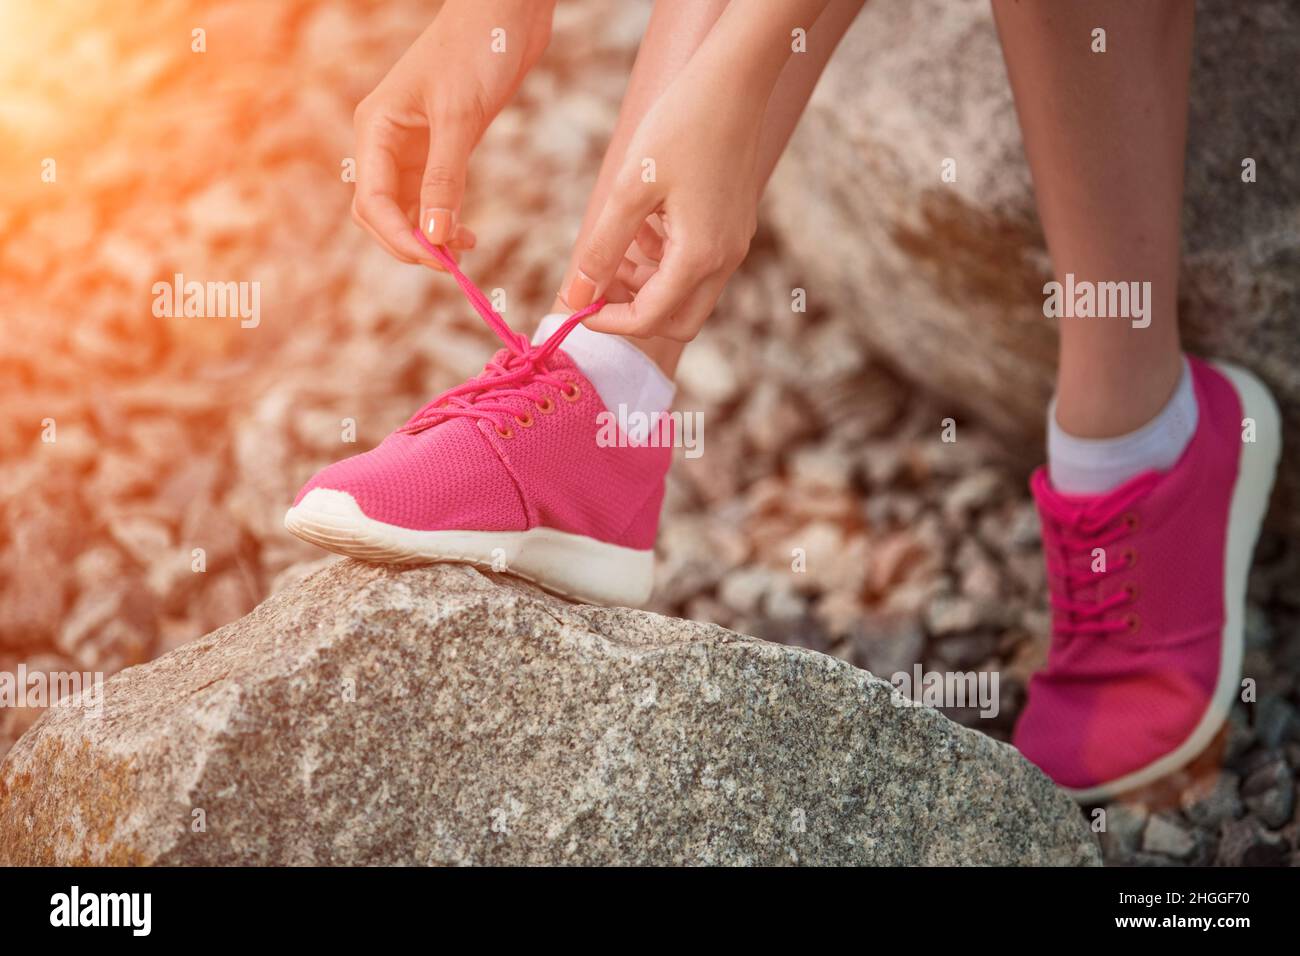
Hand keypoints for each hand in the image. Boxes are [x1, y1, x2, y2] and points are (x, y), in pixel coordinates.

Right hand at [352, 0, 554, 265]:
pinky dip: (444, 220)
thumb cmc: (476, 50)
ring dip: (428, 236)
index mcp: (376, 129)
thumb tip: (435, 238)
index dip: (400, 238)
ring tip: (465, 252)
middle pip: (378, 213)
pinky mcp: (439, 147)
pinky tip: (468, 234)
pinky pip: (430, 197)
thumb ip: (445, 179)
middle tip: (450, 266)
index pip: (372, 202)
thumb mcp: (460, 118)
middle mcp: (385, 142)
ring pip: (404, 210)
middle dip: (409, 243)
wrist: (505, 13)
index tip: (437, 261)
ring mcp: (411, 146)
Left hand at [560, 57, 763, 341]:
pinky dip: (664, 260)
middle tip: (600, 283)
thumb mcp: (629, 190)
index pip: (650, 319)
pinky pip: (697, 264)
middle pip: (676, 321)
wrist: (733, 82)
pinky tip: (645, 224)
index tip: (576, 304)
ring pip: (687, 294)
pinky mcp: (734, 227)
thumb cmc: (680, 127)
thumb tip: (574, 295)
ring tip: (617, 244)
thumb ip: (601, 248)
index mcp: (699, 257)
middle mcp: (724, 260)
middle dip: (633, 311)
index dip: (607, 321)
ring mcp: (733, 244)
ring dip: (647, 283)